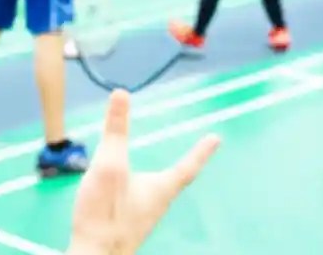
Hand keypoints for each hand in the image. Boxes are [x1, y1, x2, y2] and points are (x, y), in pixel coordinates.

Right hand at [67, 90, 220, 254]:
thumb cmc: (106, 214)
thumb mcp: (109, 164)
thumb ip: (116, 131)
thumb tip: (121, 94)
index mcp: (161, 189)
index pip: (188, 166)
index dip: (201, 151)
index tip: (216, 138)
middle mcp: (156, 205)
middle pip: (171, 181)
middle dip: (180, 167)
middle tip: (191, 157)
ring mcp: (140, 219)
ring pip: (150, 194)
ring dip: (151, 181)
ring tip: (152, 173)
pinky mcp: (123, 228)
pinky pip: (132, 205)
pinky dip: (130, 193)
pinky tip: (115, 195)